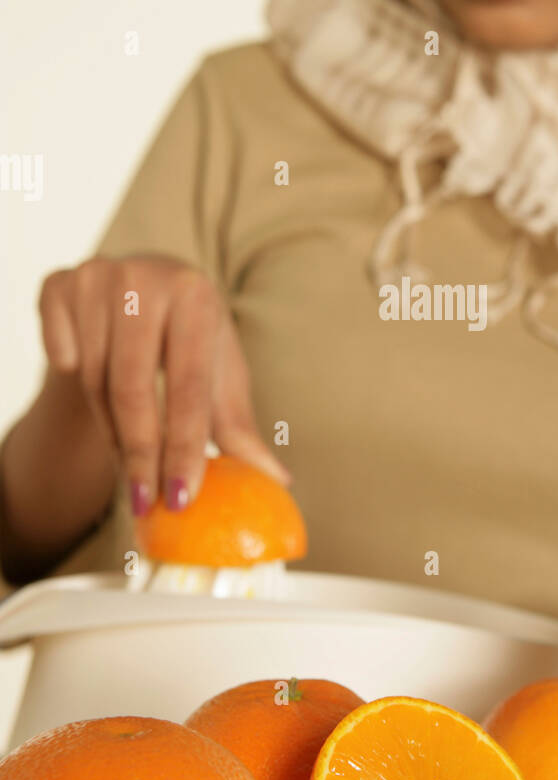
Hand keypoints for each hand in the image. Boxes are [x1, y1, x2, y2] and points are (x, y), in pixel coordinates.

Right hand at [38, 254, 289, 515]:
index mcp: (197, 295)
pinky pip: (57, 355)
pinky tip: (94, 399)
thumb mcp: (219, 373)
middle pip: (132, 388)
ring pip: (94, 381)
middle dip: (140, 455)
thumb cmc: (188, 338)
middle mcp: (146, 278)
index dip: (184, 447)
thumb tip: (278, 480)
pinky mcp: (57, 284)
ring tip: (130, 464)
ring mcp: (97, 277)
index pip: (188, 386)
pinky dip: (72, 382)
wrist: (140, 288)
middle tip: (146, 503)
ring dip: (111, 433)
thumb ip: (239, 426)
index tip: (180, 498)